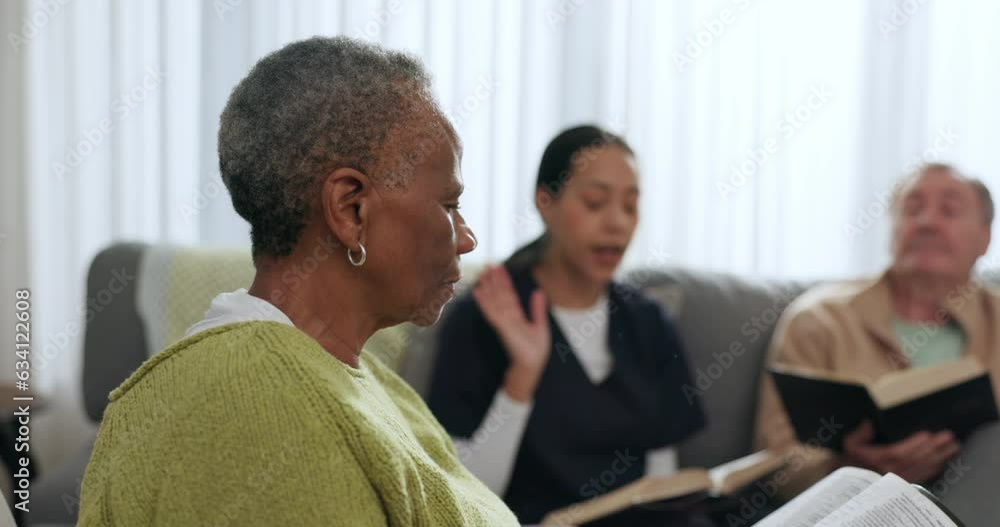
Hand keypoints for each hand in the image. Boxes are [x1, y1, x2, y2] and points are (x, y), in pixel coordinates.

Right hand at [472, 265, 549, 401]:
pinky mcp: (502, 328)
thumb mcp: (540, 326)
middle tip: (487, 264)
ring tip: (481, 274)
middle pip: (499, 294)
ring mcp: (503, 322)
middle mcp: (508, 317)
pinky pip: (492, 312)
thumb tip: (539, 292)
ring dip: (487, 287)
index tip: (499, 267)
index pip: (509, 294)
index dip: (504, 281)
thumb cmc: (535, 351)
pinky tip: (478, 292)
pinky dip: (485, 302)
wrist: (531, 367)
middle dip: (494, 280)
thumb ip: (537, 309)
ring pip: (494, 300)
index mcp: (516, 316)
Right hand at [841, 421, 960, 482]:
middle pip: (916, 460)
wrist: (850, 483)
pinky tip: (942, 463)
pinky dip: (933, 470)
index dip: (914, 444)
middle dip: (933, 448)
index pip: (899, 452)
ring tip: (952, 448)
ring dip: (938, 457)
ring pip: (921, 468)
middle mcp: (890, 472)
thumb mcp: (849, 444)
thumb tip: (869, 423)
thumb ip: (860, 434)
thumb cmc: (850, 461)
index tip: (928, 435)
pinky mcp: (904, 484)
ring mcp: (899, 479)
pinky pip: (921, 477)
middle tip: (948, 438)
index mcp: (877, 460)